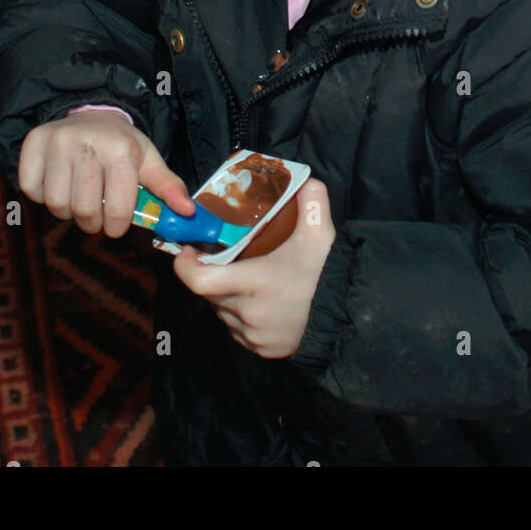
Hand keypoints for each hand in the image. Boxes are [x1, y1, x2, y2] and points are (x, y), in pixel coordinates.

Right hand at [18, 112, 194, 236]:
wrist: (92, 113)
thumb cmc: (121, 144)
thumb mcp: (148, 161)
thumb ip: (167, 187)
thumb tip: (188, 211)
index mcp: (121, 150)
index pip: (118, 209)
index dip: (117, 226)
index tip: (116, 225)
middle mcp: (87, 143)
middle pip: (84, 210)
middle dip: (92, 222)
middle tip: (96, 215)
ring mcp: (57, 142)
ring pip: (56, 204)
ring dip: (67, 211)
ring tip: (78, 197)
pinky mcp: (33, 143)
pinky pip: (31, 189)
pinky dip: (42, 195)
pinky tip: (58, 183)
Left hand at [173, 177, 335, 358]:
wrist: (344, 316)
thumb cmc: (325, 274)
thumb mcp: (320, 234)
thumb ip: (312, 200)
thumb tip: (303, 179)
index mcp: (255, 284)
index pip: (200, 281)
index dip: (186, 265)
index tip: (188, 250)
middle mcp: (248, 313)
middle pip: (211, 293)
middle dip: (212, 275)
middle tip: (225, 259)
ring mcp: (252, 335)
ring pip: (222, 311)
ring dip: (226, 296)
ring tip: (248, 280)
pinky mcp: (258, 349)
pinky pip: (236, 329)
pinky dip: (240, 314)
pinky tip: (260, 303)